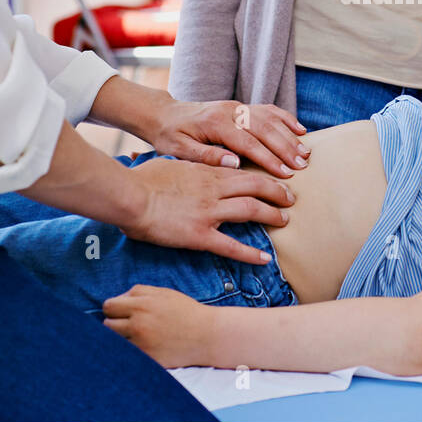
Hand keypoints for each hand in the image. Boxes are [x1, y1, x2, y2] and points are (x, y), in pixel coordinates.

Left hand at [103, 284, 210, 368]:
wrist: (207, 335)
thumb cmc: (186, 312)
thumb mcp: (164, 293)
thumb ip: (139, 291)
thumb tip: (119, 298)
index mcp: (142, 305)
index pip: (109, 306)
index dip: (114, 308)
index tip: (121, 312)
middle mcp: (138, 324)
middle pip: (107, 324)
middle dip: (114, 323)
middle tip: (128, 325)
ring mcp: (141, 344)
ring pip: (113, 342)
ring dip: (120, 339)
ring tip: (134, 337)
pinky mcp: (146, 359)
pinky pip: (126, 355)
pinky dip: (131, 351)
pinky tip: (142, 347)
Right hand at [120, 156, 293, 264]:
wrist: (130, 196)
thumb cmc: (143, 179)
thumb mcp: (171, 163)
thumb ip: (189, 165)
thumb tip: (192, 163)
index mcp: (207, 173)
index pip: (245, 172)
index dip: (265, 176)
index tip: (277, 180)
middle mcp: (214, 190)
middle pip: (256, 187)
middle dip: (277, 192)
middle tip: (291, 198)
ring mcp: (208, 212)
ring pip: (251, 210)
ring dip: (271, 215)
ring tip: (284, 220)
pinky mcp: (199, 235)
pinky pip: (231, 245)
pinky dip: (250, 253)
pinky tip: (265, 259)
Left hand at [150, 99, 310, 177]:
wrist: (164, 114)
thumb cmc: (170, 136)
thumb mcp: (178, 150)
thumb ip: (206, 156)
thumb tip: (234, 163)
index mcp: (215, 123)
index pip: (248, 143)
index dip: (269, 159)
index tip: (286, 174)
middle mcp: (230, 111)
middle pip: (265, 129)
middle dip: (286, 148)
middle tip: (302, 166)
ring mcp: (237, 106)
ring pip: (270, 118)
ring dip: (290, 135)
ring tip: (306, 153)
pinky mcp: (240, 106)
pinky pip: (268, 110)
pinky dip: (285, 119)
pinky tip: (300, 130)